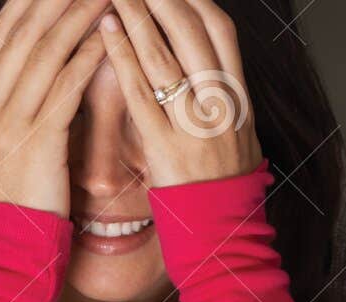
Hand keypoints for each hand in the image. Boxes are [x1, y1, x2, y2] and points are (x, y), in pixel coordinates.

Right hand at [0, 0, 110, 215]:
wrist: (9, 250)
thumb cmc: (14, 204)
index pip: (0, 36)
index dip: (27, 1)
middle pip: (20, 32)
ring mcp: (6, 123)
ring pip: (44, 52)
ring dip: (77, 14)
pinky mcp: (36, 141)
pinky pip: (65, 86)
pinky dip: (88, 55)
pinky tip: (108, 36)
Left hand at [98, 1, 261, 187]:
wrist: (224, 234)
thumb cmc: (223, 181)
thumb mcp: (237, 130)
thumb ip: (219, 89)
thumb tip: (197, 45)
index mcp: (239, 97)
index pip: (219, 28)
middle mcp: (220, 106)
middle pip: (190, 31)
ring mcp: (194, 126)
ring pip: (163, 55)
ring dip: (136, 13)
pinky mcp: (166, 147)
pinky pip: (140, 92)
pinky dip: (122, 55)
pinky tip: (106, 29)